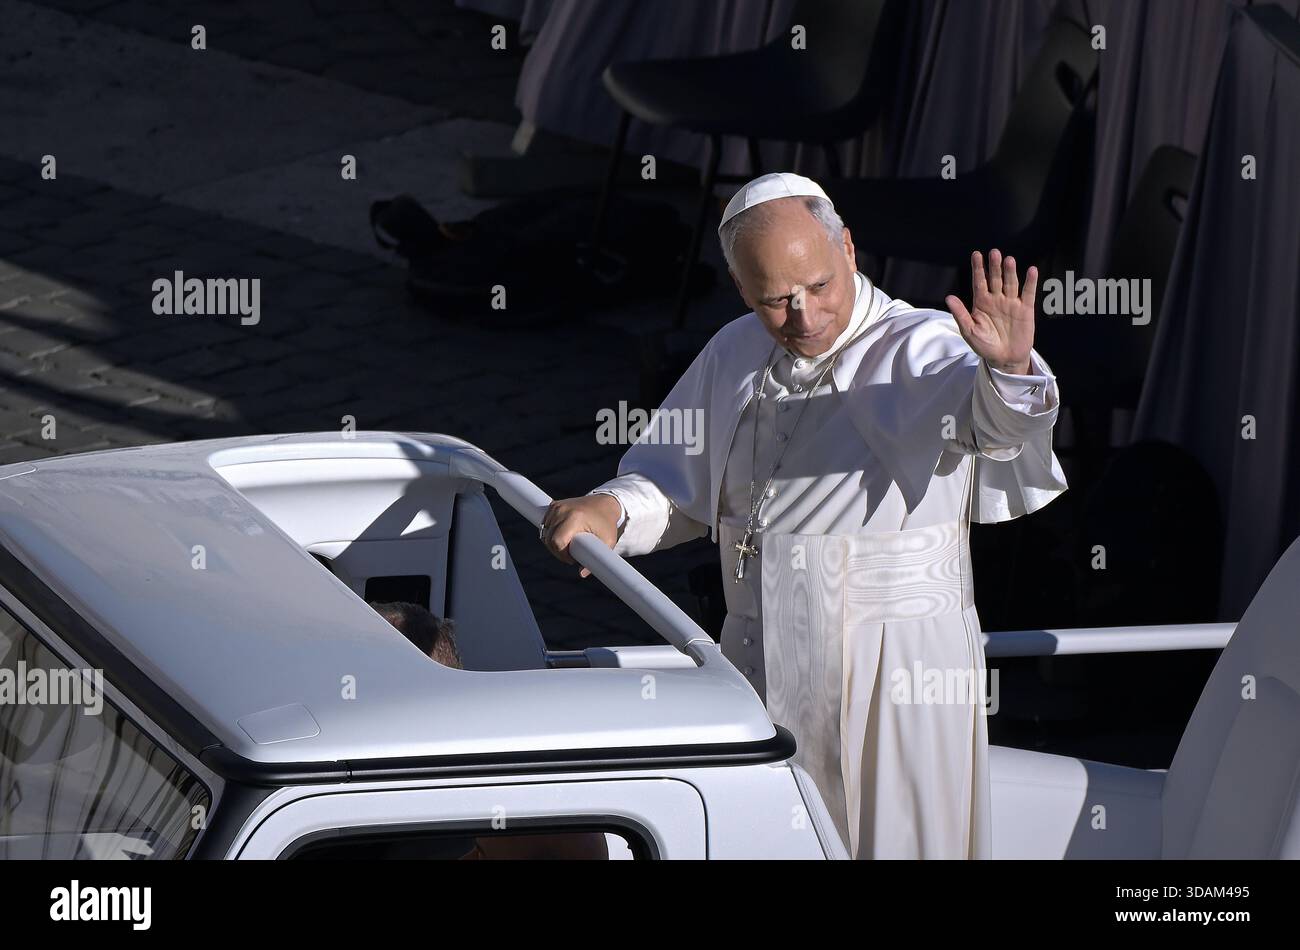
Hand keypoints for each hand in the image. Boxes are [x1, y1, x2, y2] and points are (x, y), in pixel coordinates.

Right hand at [540, 494, 620, 576]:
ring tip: (569, 544)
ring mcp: (557, 507)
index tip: (572, 559)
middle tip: (571, 554)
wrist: (605, 503)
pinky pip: (545, 525)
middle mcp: (563, 510)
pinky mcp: (554, 505)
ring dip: (553, 542)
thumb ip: (597, 559)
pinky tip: (564, 535)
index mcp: (575, 518)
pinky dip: (550, 533)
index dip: (561, 555)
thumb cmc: (607, 524)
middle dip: (557, 551)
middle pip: (548, 539)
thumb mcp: (608, 542)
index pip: (556, 541)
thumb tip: (581, 574)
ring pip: (545, 533)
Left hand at [945, 249, 1037, 374]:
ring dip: (1010, 272)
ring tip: (1008, 260)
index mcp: (981, 302)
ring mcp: (1011, 302)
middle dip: (994, 267)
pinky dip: (1030, 282)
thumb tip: (949, 297)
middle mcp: (996, 299)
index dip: (978, 269)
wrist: (1004, 359)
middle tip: (994, 253)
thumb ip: (961, 314)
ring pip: (1011, 283)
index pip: (979, 282)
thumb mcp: (969, 331)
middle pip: (995, 279)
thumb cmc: (985, 345)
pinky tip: (1031, 270)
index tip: (976, 254)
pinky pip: (1028, 293)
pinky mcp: (1026, 309)